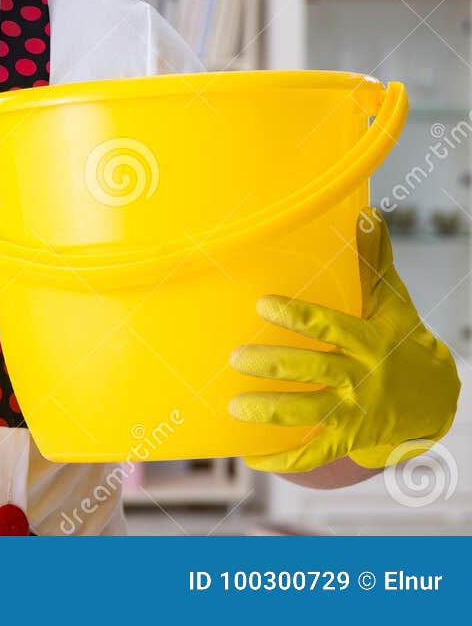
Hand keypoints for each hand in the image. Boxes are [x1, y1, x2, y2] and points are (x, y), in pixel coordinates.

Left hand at [228, 211, 460, 472]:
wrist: (436, 398)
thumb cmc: (402, 339)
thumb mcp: (394, 302)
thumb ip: (374, 260)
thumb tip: (365, 212)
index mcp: (369, 339)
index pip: (331, 324)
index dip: (298, 316)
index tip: (263, 304)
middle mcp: (361, 377)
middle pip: (314, 370)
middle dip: (275, 365)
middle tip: (237, 357)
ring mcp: (355, 411)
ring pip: (310, 413)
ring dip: (272, 412)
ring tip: (236, 407)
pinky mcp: (350, 439)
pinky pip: (315, 453)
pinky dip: (285, 459)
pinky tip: (252, 457)